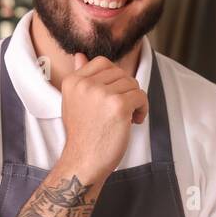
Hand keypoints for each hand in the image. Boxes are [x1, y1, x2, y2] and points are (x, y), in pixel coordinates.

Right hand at [59, 52, 148, 182]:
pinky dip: (142, 109)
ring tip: (127, 117)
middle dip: (126, 90)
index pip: (103, 62)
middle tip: (121, 111)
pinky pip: (141, 96)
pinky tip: (134, 121)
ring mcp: (102, 94)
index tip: (112, 98)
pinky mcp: (118, 105)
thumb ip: (80, 77)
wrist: (84, 161)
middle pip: (120, 73)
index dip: (114, 79)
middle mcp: (85, 84)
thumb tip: (81, 55)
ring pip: (132, 84)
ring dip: (135, 101)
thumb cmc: (83, 134)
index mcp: (73, 81)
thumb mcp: (73, 101)